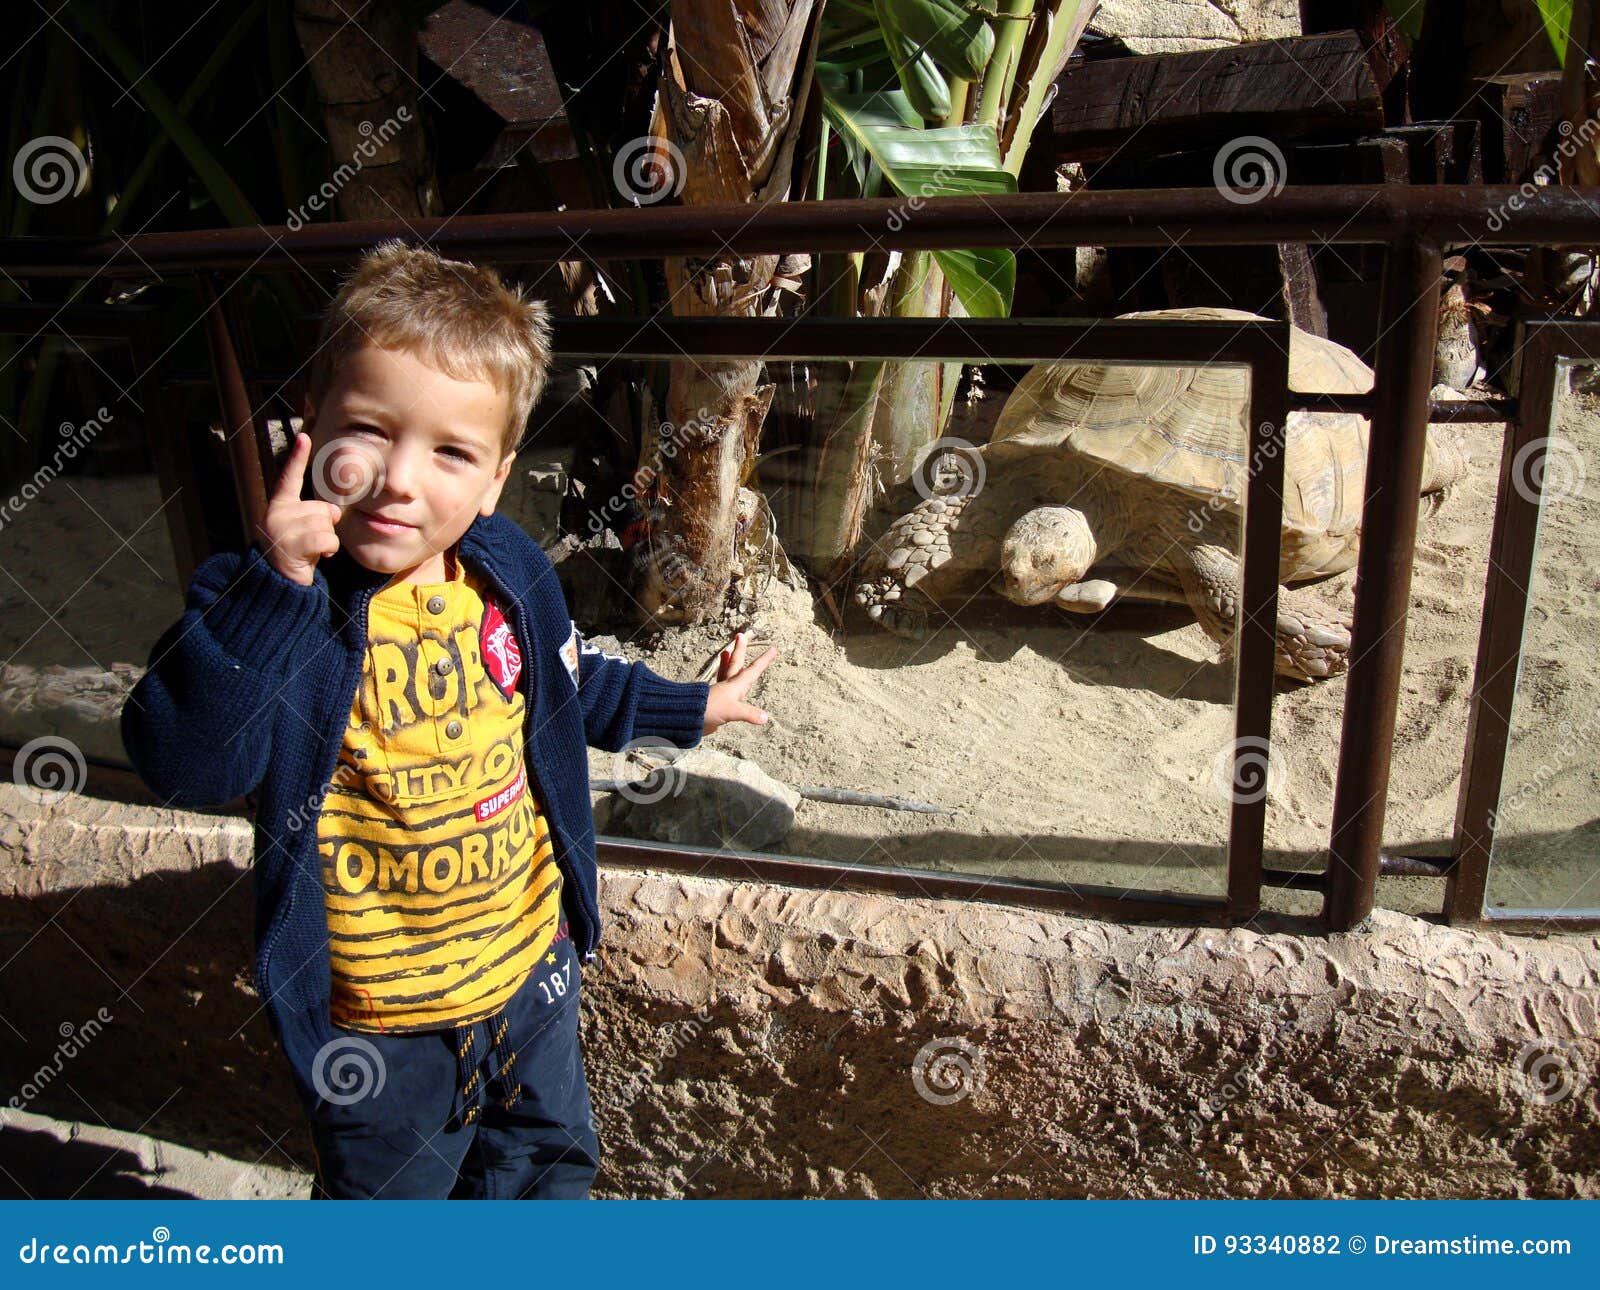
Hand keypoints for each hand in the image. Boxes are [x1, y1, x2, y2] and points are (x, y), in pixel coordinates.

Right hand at [257, 431, 342, 585]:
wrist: (280, 585)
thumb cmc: (298, 554)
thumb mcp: (306, 529)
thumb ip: (317, 514)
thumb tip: (334, 512)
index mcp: (279, 506)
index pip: (290, 477)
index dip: (297, 457)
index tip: (304, 435)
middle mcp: (276, 513)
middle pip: (323, 508)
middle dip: (326, 527)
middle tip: (309, 543)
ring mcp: (281, 528)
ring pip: (327, 524)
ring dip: (327, 541)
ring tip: (310, 551)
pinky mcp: (290, 544)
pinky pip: (327, 539)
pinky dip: (328, 550)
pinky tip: (314, 558)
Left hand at [704, 631, 776, 734]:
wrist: (689, 717)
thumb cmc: (711, 710)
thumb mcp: (733, 711)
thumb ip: (748, 713)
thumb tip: (764, 717)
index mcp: (735, 685)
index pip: (753, 670)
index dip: (764, 660)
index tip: (773, 649)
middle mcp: (728, 685)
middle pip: (736, 664)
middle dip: (740, 651)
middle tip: (740, 635)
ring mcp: (720, 691)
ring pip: (725, 672)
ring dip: (727, 662)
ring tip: (725, 652)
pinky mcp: (713, 700)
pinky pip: (719, 685)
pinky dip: (721, 678)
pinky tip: (722, 681)